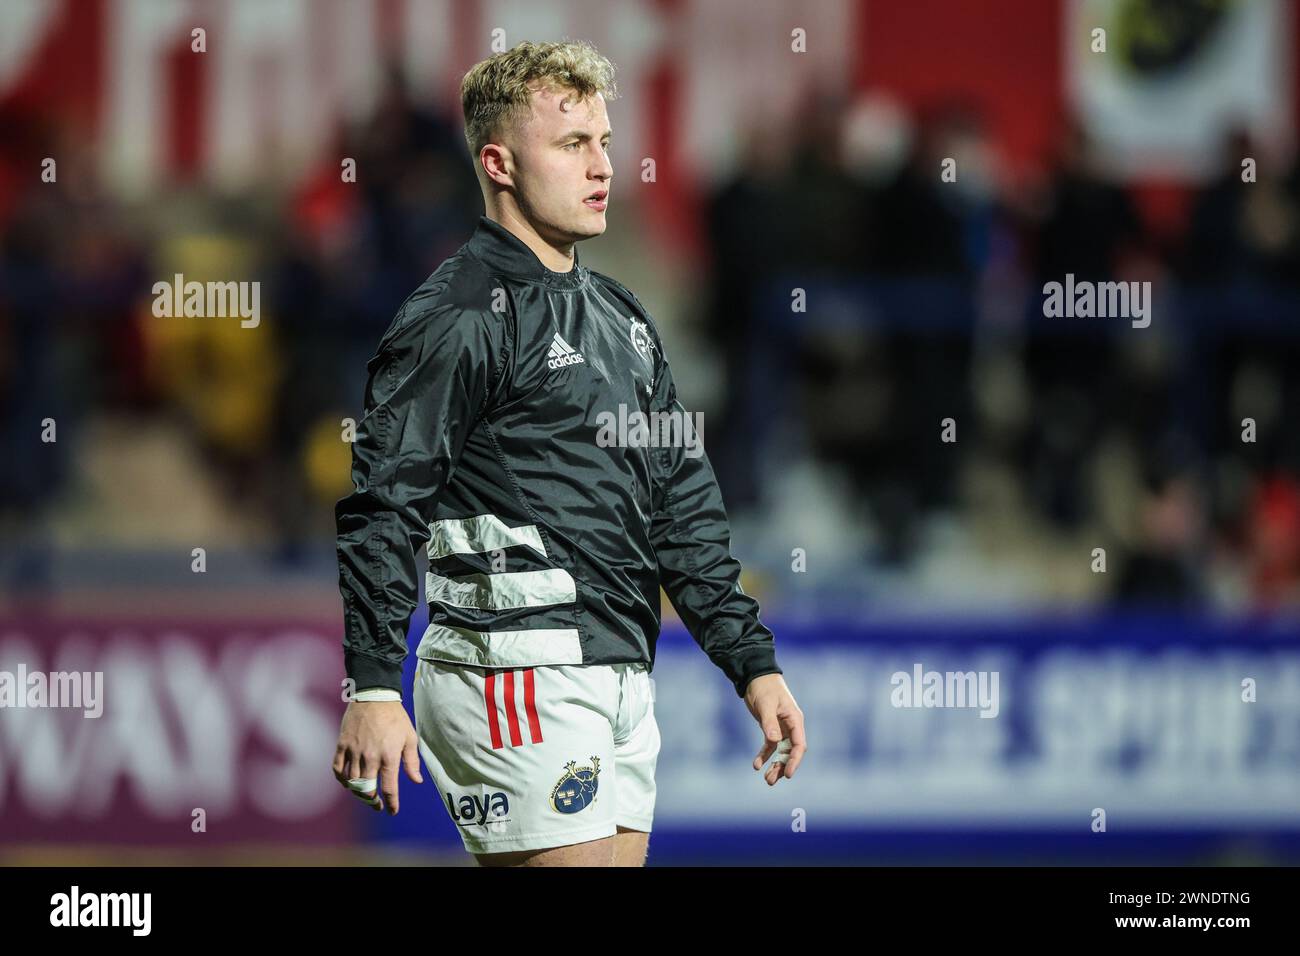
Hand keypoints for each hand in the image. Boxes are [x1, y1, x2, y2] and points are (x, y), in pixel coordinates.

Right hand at [332, 700, 423, 814]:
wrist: (374, 696)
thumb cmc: (395, 717)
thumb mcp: (410, 737)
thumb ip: (412, 761)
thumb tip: (416, 781)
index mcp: (389, 756)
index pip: (389, 787)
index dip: (391, 803)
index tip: (391, 811)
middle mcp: (370, 757)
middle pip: (367, 789)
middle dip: (372, 801)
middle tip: (376, 804)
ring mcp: (354, 751)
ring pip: (352, 781)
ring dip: (357, 792)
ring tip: (364, 794)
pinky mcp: (342, 745)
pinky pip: (338, 768)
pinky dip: (341, 779)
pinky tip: (347, 782)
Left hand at [744, 673, 805, 784]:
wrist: (755, 676)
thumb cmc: (764, 687)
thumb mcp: (766, 704)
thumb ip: (769, 723)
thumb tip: (774, 742)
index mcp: (795, 720)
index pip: (799, 745)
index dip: (795, 761)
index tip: (788, 775)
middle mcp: (791, 726)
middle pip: (790, 752)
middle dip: (783, 767)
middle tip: (771, 781)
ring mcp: (781, 728)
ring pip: (781, 752)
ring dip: (775, 765)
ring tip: (767, 780)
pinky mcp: (770, 728)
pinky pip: (769, 746)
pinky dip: (764, 756)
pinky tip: (756, 765)